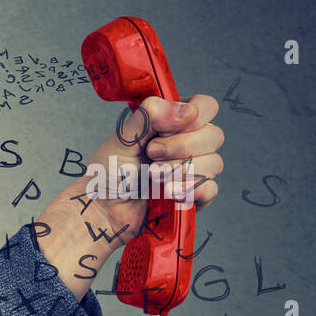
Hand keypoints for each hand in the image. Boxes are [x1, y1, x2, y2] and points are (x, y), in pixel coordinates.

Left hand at [80, 94, 224, 251]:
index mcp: (172, 123)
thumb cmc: (108, 172)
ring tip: (152, 177)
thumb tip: (188, 110)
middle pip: (214, 136)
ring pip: (214, 163)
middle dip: (181, 147)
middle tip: (151, 155)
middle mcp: (187, 143)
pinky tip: (169, 193)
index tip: (166, 130)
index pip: (205, 107)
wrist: (101, 209)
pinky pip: (210, 190)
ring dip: (181, 170)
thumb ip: (151, 116)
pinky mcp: (192, 196)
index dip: (196, 116)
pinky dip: (191, 190)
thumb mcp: (123, 138)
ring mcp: (192, 170)